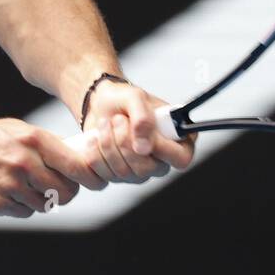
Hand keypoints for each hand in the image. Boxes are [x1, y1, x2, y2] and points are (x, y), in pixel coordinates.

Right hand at [0, 118, 107, 217]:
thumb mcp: (14, 131)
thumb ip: (44, 144)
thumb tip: (77, 156)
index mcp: (33, 140)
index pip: (77, 165)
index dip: (91, 177)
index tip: (98, 182)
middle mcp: (25, 162)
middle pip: (67, 190)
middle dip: (67, 192)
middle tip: (59, 188)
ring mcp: (12, 185)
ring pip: (47, 204)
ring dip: (42, 200)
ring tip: (24, 186)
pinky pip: (26, 212)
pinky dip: (22, 207)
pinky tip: (8, 193)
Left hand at [79, 81, 196, 183]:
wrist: (100, 104)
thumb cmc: (123, 100)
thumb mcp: (135, 97)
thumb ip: (143, 118)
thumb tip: (144, 147)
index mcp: (176, 140)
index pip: (180, 159)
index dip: (161, 149)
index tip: (140, 131)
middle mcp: (160, 160)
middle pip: (146, 169)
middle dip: (124, 141)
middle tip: (118, 119)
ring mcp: (138, 172)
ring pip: (123, 173)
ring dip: (107, 144)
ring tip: (105, 123)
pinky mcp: (117, 176)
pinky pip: (104, 177)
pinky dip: (95, 155)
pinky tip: (94, 139)